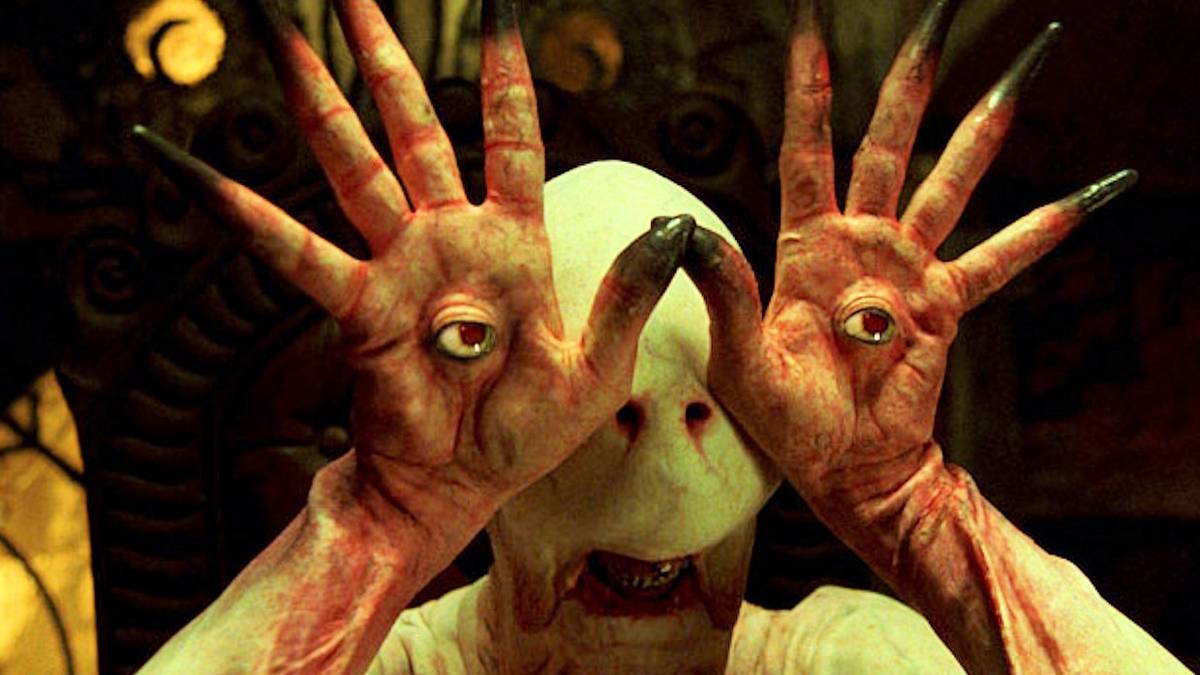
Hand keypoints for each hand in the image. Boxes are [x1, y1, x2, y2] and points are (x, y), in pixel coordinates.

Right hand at [133, 0, 688, 539]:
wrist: (464, 486)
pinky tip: (203, 178)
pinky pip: (300, 256)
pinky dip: (253, 221)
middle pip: (411, 124)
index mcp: (511, 242)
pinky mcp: (358, 307)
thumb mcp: (600, 364)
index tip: (496, 11)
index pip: (509, 136)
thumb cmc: (529, 433)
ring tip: (282, 35)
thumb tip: (675, 227)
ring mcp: (396, 265)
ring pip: (353, 163)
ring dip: (317, 99)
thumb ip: (629, 293)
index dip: (503, 75)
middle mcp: (446, 238)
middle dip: (382, 57)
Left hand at [685, 1, 1134, 518]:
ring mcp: (907, 267)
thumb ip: (724, 292)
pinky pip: (1001, 259)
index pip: (806, 149)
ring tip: (1020, 72)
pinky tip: (1091, 192)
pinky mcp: (946, 303)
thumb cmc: (787, 420)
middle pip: (889, 141)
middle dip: (910, 79)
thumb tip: (682, 232)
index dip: (809, 90)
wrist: (844, 468)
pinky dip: (1043, 230)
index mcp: (804, 243)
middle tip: (937, 15)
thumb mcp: (740, 358)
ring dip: (985, 127)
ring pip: (951, 180)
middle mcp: (861, 241)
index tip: (811, 28)